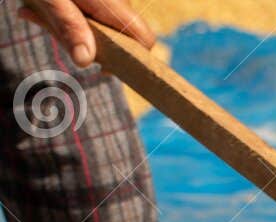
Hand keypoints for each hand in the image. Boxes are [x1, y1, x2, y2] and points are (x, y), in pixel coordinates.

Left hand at [17, 0, 154, 67]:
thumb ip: (67, 27)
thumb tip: (86, 60)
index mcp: (111, 2)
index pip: (144, 40)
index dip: (129, 58)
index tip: (100, 63)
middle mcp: (114, 0)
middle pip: (117, 35)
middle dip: (83, 40)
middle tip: (47, 29)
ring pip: (96, 24)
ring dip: (66, 27)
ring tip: (33, 13)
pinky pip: (84, 12)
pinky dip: (62, 14)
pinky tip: (37, 7)